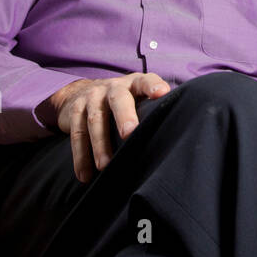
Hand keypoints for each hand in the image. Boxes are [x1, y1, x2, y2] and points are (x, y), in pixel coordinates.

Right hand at [51, 73, 171, 181]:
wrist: (79, 92)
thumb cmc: (122, 101)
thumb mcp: (137, 97)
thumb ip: (154, 107)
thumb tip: (181, 130)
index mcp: (134, 83)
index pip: (145, 81)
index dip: (153, 85)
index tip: (162, 93)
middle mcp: (113, 87)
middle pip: (119, 99)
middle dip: (124, 116)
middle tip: (129, 134)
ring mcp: (92, 98)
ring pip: (95, 119)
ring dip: (100, 144)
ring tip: (105, 167)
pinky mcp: (75, 112)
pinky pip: (77, 134)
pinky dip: (80, 156)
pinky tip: (85, 175)